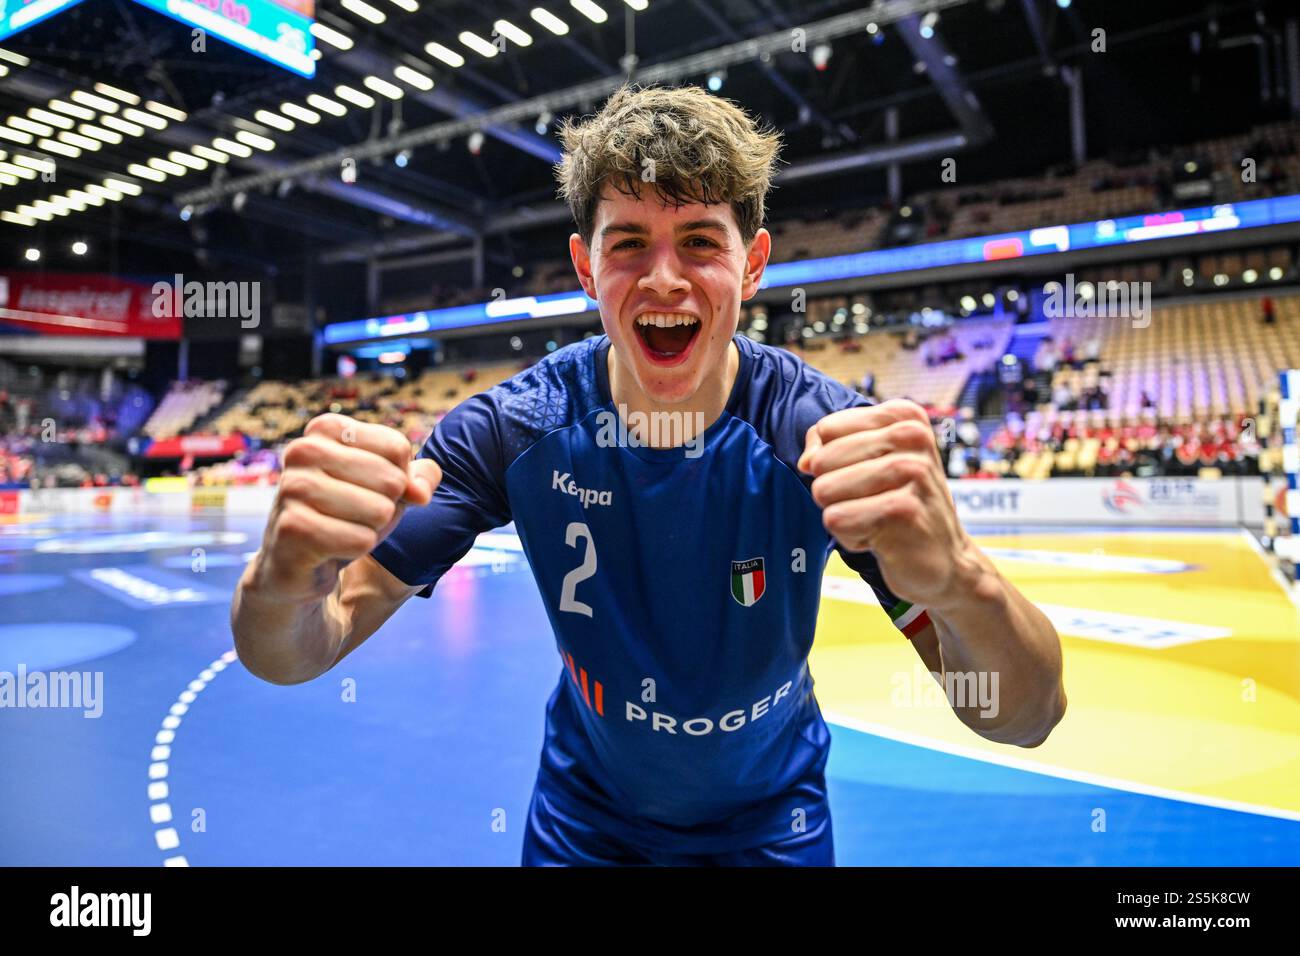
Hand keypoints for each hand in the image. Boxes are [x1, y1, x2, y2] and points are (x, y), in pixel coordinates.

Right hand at [253, 413, 441, 601]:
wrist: (293, 563)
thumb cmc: (346, 515)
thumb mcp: (387, 489)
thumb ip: (417, 479)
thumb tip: (422, 492)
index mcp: (326, 429)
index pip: (397, 448)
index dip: (399, 478)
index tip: (369, 489)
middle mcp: (304, 450)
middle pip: (392, 480)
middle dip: (386, 507)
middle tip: (354, 516)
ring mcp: (293, 487)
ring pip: (380, 511)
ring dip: (371, 530)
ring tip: (341, 530)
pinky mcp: (292, 526)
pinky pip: (362, 540)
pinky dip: (355, 550)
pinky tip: (329, 549)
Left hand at [797, 399, 976, 609]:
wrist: (944, 557)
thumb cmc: (899, 504)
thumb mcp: (867, 463)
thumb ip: (827, 446)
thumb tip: (806, 461)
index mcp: (905, 416)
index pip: (826, 430)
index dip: (832, 461)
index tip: (867, 477)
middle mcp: (913, 437)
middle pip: (822, 461)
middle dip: (834, 491)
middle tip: (871, 503)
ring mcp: (913, 472)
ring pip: (825, 490)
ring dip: (842, 514)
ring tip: (876, 520)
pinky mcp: (904, 511)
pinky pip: (837, 519)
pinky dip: (850, 537)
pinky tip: (881, 539)